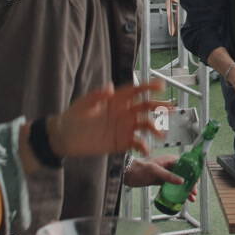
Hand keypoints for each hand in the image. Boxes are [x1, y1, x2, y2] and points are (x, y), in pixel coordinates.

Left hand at [50, 80, 171, 158]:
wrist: (64, 138)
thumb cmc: (72, 117)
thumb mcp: (83, 104)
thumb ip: (97, 96)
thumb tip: (111, 87)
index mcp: (116, 101)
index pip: (135, 91)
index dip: (148, 87)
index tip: (160, 85)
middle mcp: (123, 113)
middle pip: (145, 107)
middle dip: (159, 106)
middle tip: (171, 107)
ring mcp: (123, 128)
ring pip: (144, 125)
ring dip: (155, 128)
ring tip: (161, 134)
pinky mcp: (121, 142)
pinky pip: (136, 143)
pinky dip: (142, 146)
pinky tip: (145, 149)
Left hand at [125, 155, 198, 201]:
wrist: (128, 174)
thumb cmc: (139, 169)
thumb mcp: (155, 171)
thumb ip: (168, 176)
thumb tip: (181, 181)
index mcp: (170, 160)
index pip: (187, 165)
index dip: (193, 174)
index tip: (195, 182)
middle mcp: (170, 166)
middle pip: (185, 175)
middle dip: (191, 184)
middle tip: (193, 193)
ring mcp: (166, 174)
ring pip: (180, 182)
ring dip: (185, 189)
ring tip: (190, 198)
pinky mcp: (162, 181)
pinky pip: (173, 186)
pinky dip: (178, 192)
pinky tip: (180, 198)